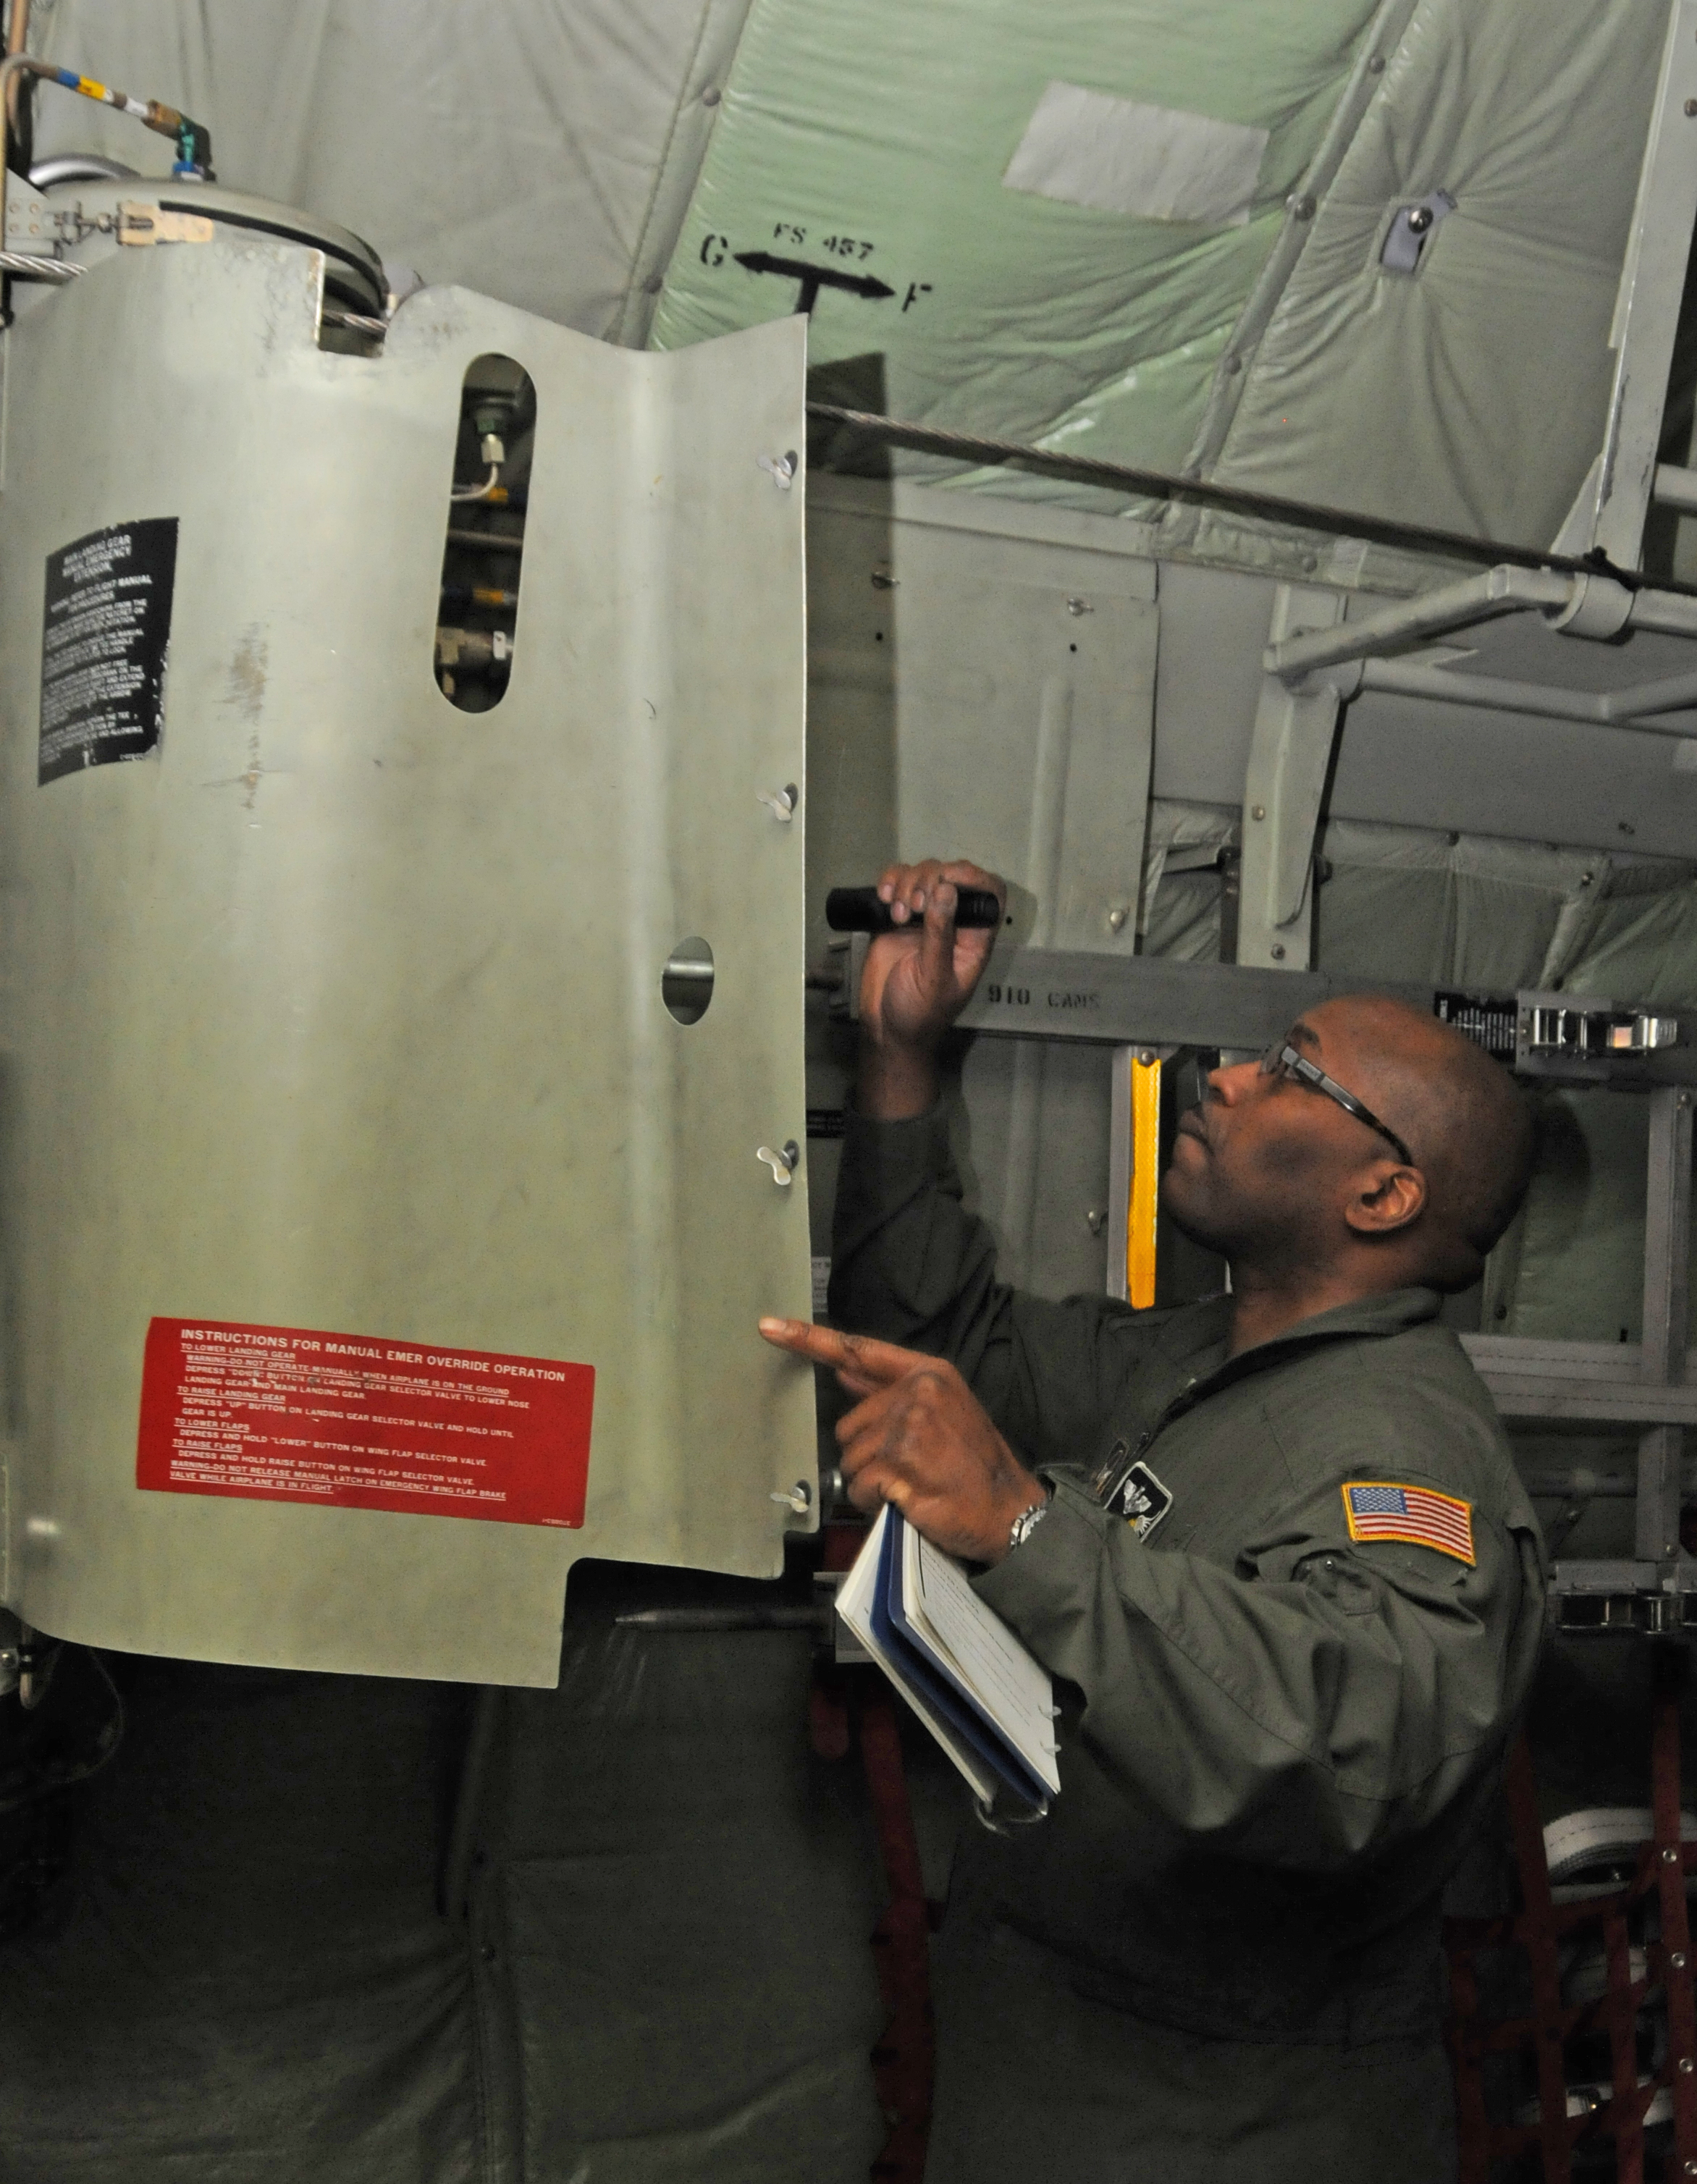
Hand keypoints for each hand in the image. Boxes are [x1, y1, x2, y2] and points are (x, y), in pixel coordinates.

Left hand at [758, 1318, 1044, 1562]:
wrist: (1010, 1508)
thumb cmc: (973, 1464)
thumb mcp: (943, 1410)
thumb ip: (890, 1389)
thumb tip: (843, 1372)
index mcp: (927, 1373)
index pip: (858, 1351)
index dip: (808, 1339)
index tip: (767, 1326)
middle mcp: (918, 1393)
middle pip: (847, 1426)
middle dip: (867, 1455)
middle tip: (908, 1469)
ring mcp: (910, 1429)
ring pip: (850, 1460)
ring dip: (870, 1482)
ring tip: (911, 1486)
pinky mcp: (902, 1465)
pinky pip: (860, 1486)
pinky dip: (873, 1502)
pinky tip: (907, 1502)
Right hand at [858, 858, 1005, 1119]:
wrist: (886, 1029)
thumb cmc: (920, 1012)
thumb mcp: (934, 977)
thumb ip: (940, 934)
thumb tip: (947, 889)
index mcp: (974, 938)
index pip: (989, 893)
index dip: (974, 878)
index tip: (946, 880)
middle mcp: (952, 922)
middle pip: (952, 875)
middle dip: (931, 879)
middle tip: (914, 907)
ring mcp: (923, 917)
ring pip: (922, 874)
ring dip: (907, 883)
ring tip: (897, 914)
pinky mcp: (896, 916)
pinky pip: (896, 884)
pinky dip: (889, 882)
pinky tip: (883, 899)